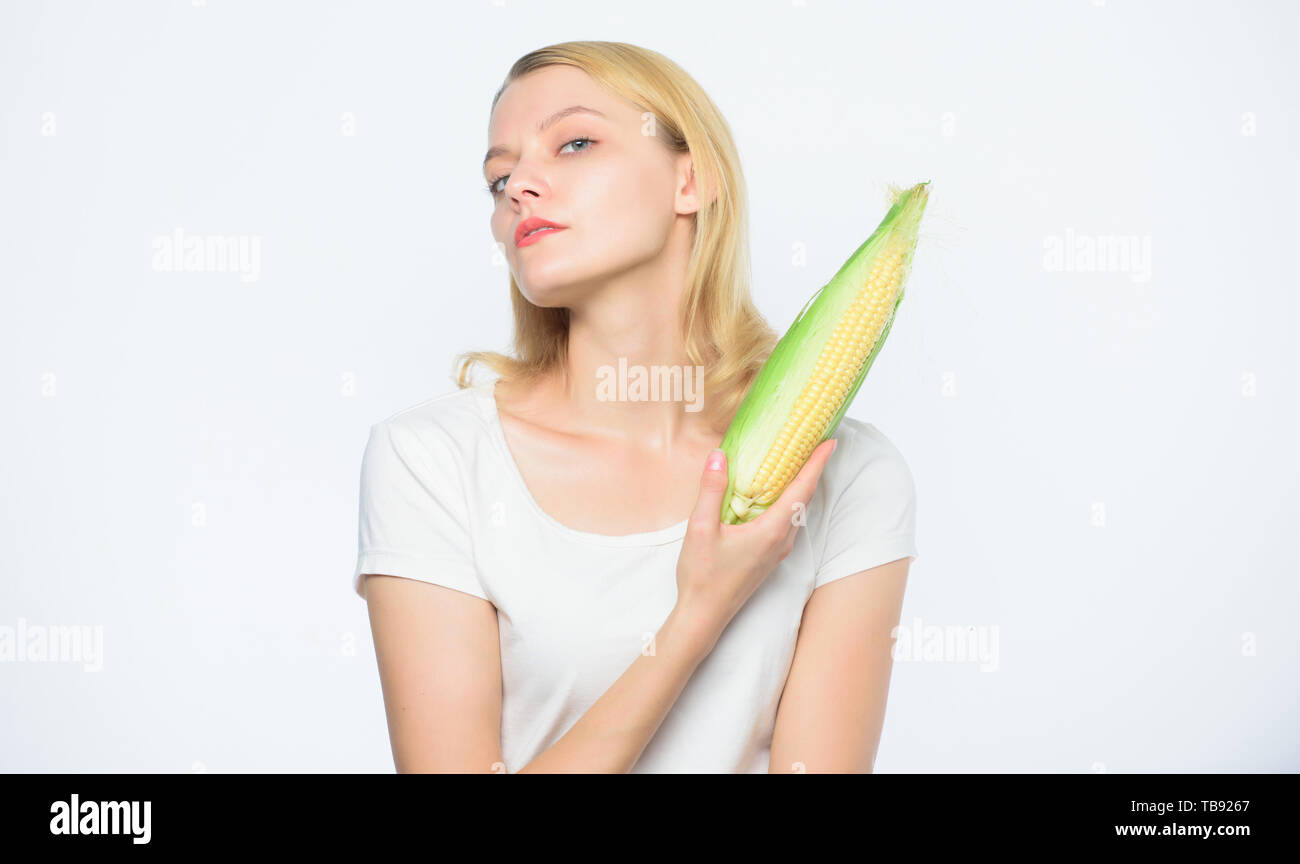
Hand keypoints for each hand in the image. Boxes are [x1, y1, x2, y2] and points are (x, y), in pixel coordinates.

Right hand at [674, 439, 837, 638]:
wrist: (704, 616)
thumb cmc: (702, 576)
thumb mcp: (700, 528)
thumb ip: (711, 490)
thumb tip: (718, 456)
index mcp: (771, 532)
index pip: (801, 490)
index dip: (817, 464)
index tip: (830, 442)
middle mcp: (781, 541)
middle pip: (804, 499)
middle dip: (814, 469)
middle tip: (817, 443)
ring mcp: (777, 551)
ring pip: (797, 512)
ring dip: (803, 486)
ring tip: (802, 462)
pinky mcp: (770, 557)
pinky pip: (787, 522)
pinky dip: (790, 501)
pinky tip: (778, 495)